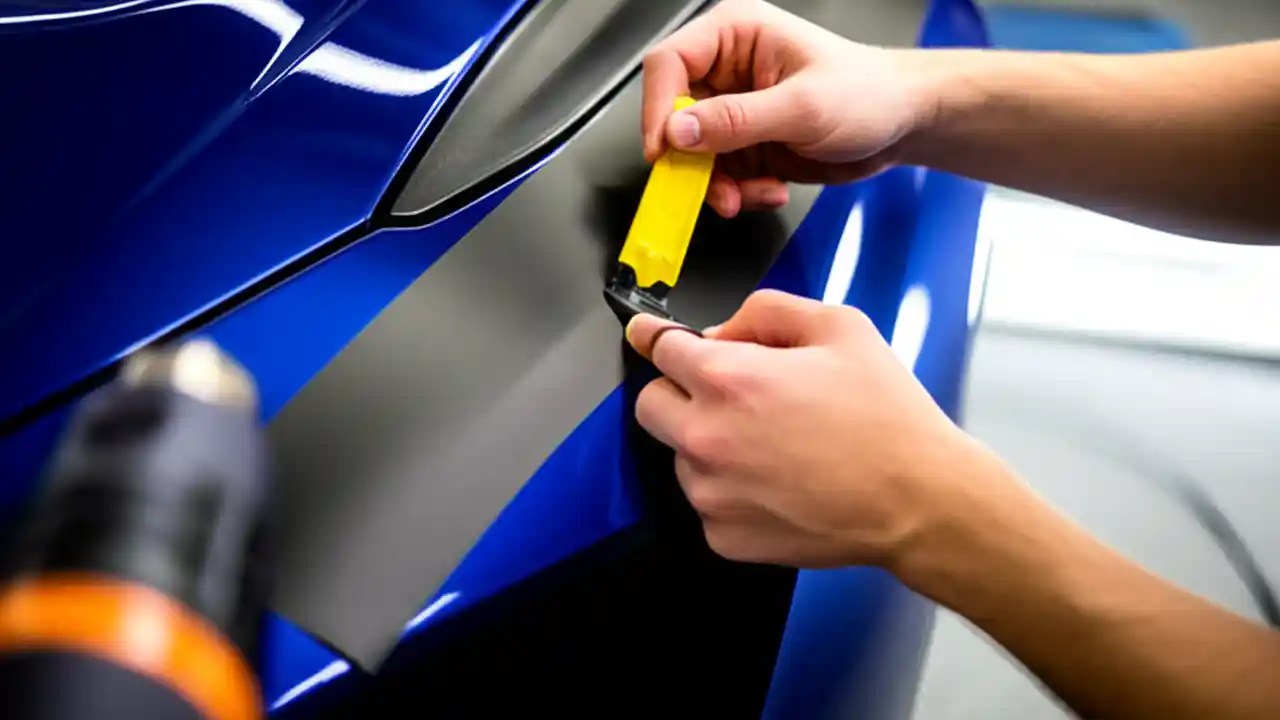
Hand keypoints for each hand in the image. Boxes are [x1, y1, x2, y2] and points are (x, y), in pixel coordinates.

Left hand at [626, 290, 983, 568]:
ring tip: (773, 445)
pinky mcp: (724, 536)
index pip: (661, 349)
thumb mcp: (839, 326)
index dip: (661, 339)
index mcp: (726, 379)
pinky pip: (708, 502)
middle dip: (678, 392)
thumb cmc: (886, 414)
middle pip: (650, 405)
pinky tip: (779, 483)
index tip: (651, 338)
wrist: (919, 501)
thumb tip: (722, 332)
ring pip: (681, 456)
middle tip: (729, 395)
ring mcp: (710, 493)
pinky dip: (731, 490)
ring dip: (708, 444)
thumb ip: (767, 311)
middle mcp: (705, 437)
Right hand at [642, 0, 935, 216]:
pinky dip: (738, 192)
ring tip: (752, 195)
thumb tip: (679, 130)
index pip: (669, 64)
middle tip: (714, 189)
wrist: (903, 125)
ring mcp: (734, 110)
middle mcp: (727, 70)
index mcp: (735, 35)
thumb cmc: (869, 94)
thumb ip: (737, 120)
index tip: (665, 151)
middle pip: (674, 116)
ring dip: (717, 184)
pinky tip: (771, 189)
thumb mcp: (802, 108)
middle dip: (693, 160)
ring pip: (693, 155)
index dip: (658, 109)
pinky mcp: (745, 144)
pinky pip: (719, 175)